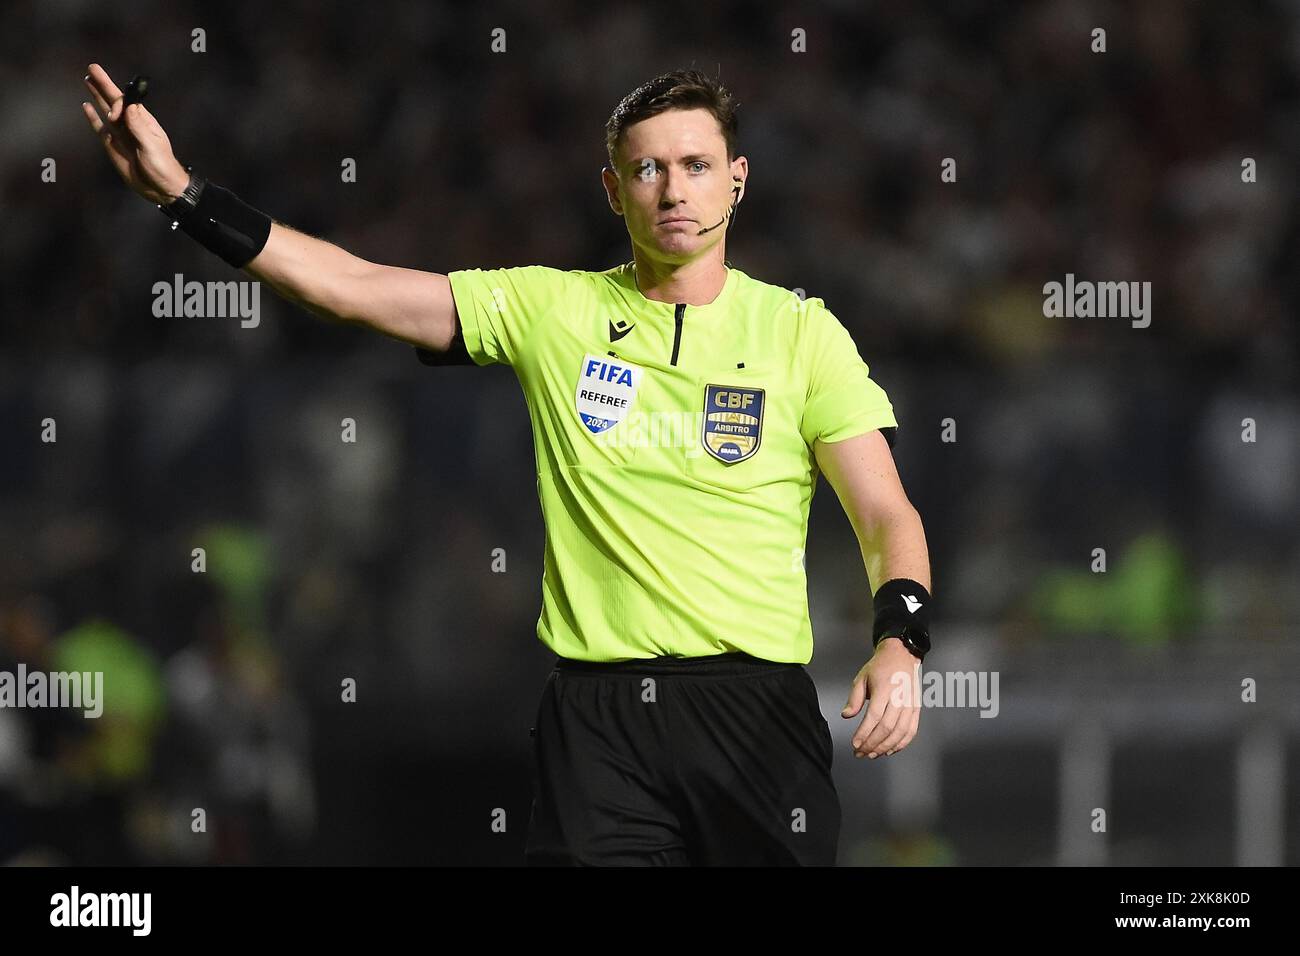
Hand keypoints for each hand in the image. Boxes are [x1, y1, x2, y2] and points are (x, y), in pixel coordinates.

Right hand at [81, 63, 189, 205]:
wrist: (161, 189)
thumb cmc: (162, 167)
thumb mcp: (152, 146)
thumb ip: (139, 127)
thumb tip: (130, 105)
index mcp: (143, 122)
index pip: (126, 102)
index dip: (116, 102)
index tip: (112, 114)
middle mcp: (130, 124)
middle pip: (114, 100)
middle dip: (104, 84)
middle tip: (92, 67)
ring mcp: (121, 135)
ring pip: (105, 110)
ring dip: (97, 95)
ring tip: (88, 80)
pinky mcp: (112, 146)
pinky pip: (100, 128)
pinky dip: (93, 118)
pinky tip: (86, 107)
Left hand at [841, 637, 921, 758]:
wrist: (901, 656)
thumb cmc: (881, 667)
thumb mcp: (862, 678)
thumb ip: (854, 698)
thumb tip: (846, 715)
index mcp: (885, 689)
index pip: (874, 717)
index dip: (864, 733)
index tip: (855, 744)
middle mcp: (900, 698)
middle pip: (887, 728)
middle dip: (873, 744)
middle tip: (860, 753)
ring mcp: (910, 704)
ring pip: (900, 732)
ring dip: (886, 747)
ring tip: (873, 754)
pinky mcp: (917, 709)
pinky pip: (911, 731)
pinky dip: (901, 744)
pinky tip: (890, 750)